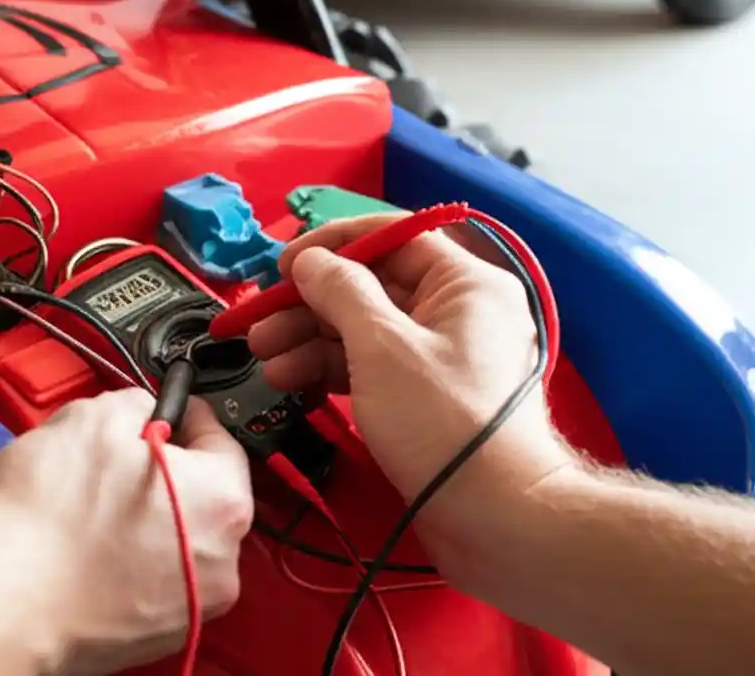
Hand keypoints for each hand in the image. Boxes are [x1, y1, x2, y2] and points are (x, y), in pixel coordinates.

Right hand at [0, 389, 252, 674]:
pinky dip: (127, 561)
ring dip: (144, 518)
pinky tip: (86, 547)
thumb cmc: (47, 519)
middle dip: (163, 470)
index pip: (219, 440)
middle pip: (201, 495)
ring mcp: (190, 607)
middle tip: (113, 457)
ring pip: (174, 539)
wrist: (1, 604)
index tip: (162, 410)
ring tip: (90, 507)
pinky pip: (151, 579)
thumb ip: (138, 406)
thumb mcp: (94, 417)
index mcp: (222, 502)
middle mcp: (220, 563)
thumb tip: (144, 412)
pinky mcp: (153, 636)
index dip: (183, 416)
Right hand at [246, 214, 575, 573]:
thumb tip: (311, 262)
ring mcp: (440, 355)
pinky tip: (290, 381)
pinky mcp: (424, 395)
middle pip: (370, 286)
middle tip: (259, 322)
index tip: (283, 264)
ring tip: (264, 358)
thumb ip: (341, 292)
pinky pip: (370, 365)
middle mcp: (457, 310)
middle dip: (309, 303)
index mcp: (466, 283)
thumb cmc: (444, 422)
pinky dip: (329, 369)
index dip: (332, 245)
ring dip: (309, 338)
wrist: (495, 518)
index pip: (392, 236)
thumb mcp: (383, 347)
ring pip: (363, 329)